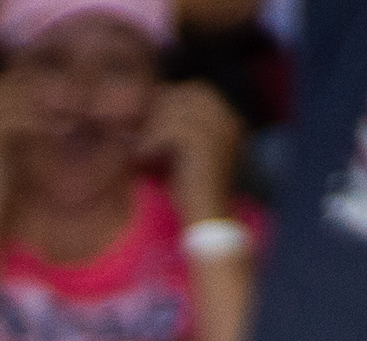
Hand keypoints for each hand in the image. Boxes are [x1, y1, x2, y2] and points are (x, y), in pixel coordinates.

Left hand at [143, 81, 242, 225]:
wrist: (207, 224)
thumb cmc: (192, 196)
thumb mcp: (184, 156)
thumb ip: (175, 132)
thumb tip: (149, 110)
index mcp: (229, 121)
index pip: (196, 90)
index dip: (168, 100)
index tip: (146, 121)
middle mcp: (229, 121)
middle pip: (186, 94)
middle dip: (159, 110)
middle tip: (138, 133)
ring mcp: (221, 131)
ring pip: (175, 110)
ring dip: (151, 128)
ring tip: (137, 149)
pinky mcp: (206, 146)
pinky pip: (170, 130)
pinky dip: (150, 142)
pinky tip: (141, 158)